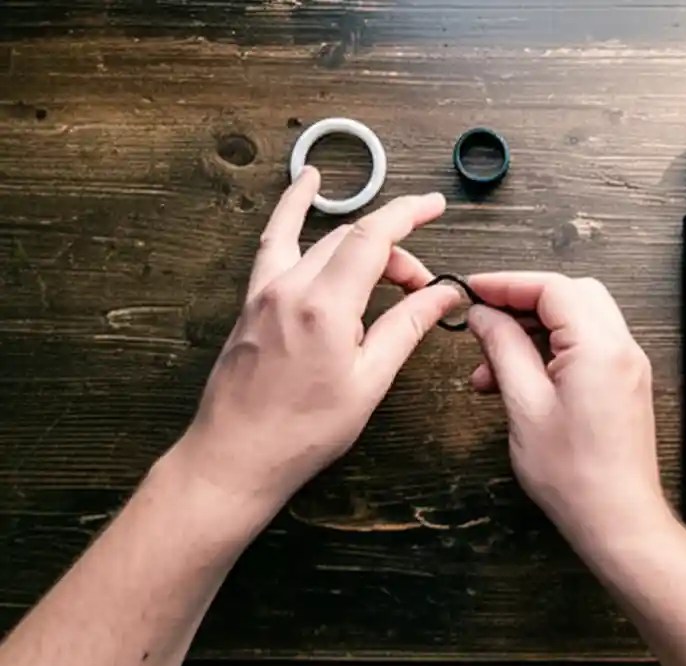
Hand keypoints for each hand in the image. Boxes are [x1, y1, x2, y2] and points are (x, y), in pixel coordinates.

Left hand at [171, 168, 460, 514]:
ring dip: (359, 238)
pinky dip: (294, 210)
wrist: (236, 456)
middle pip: (352, 241)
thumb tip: (443, 295)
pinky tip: (306, 184)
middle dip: (395, 254)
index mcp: (324, 307)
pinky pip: (277, 242)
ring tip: (390, 254)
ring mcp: (265, 291)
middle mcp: (290, 288)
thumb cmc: (302, 431)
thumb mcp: (369, 382)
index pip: (373, 238)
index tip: (434, 205)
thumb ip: (406, 328)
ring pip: (320, 240)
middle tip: (420, 290)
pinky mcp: (253, 301)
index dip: (408, 214)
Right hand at [464, 273, 671, 542]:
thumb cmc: (574, 476)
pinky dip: (551, 351)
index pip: (552, 288)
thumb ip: (503, 350)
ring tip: (490, 369)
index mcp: (599, 346)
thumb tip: (484, 315)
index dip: (507, 284)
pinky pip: (586, 347)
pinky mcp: (624, 384)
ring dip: (532, 332)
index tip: (473, 291)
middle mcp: (622, 348)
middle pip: (569, 296)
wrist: (617, 520)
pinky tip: (517, 380)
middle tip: (483, 321)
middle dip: (522, 303)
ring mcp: (627, 366)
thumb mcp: (524, 406)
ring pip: (577, 321)